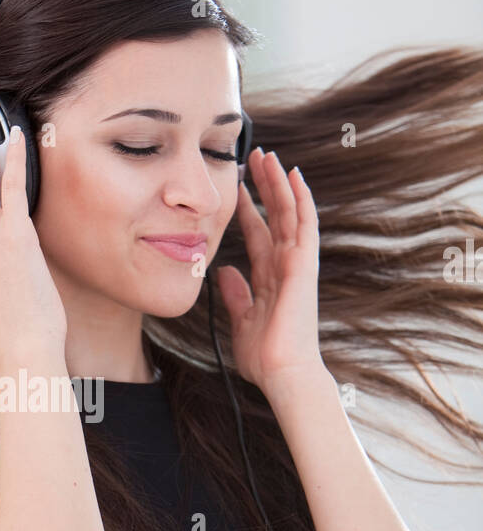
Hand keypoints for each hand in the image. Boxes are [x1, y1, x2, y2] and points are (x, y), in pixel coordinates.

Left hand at [213, 148, 323, 396]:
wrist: (282, 373)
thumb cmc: (265, 356)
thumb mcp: (242, 320)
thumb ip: (237, 294)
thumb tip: (225, 271)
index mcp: (270, 277)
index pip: (257, 234)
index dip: (247, 209)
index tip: (235, 187)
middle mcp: (286, 266)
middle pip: (275, 216)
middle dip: (264, 186)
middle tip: (253, 157)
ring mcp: (298, 264)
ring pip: (289, 213)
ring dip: (279, 184)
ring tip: (269, 156)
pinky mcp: (305, 266)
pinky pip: (305, 225)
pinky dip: (300, 200)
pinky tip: (293, 176)